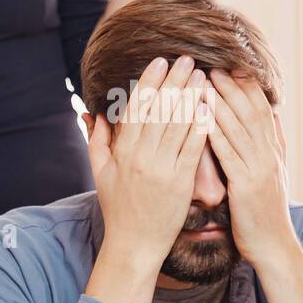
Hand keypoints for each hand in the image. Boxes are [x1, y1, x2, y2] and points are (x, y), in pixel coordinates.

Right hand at [87, 55, 207, 273]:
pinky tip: (209, 108)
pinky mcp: (181, 183)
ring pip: (178, 125)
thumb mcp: (100, 173)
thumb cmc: (118, 208)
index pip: (137, 108)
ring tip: (202, 76)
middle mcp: (141, 157)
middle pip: (160, 111)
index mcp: (123, 151)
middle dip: (174, 82)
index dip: (149, 82)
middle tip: (186, 59)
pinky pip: (193, 149)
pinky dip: (201, 126)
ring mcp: (162, 169)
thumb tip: (93, 114)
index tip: (159, 62)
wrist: (134, 244)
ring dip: (190, 97)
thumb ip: (97, 141)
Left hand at [202, 69, 297, 268]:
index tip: (232, 66)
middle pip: (251, 112)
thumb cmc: (265, 212)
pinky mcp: (246, 186)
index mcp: (273, 151)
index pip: (261, 109)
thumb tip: (275, 119)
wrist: (273, 245)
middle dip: (233, 87)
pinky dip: (216, 134)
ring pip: (240, 128)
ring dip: (222, 103)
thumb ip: (273, 146)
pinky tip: (201, 119)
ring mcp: (259, 169)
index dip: (247, 86)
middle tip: (214, 65)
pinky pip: (229, 155)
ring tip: (204, 82)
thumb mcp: (274, 174)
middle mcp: (268, 155)